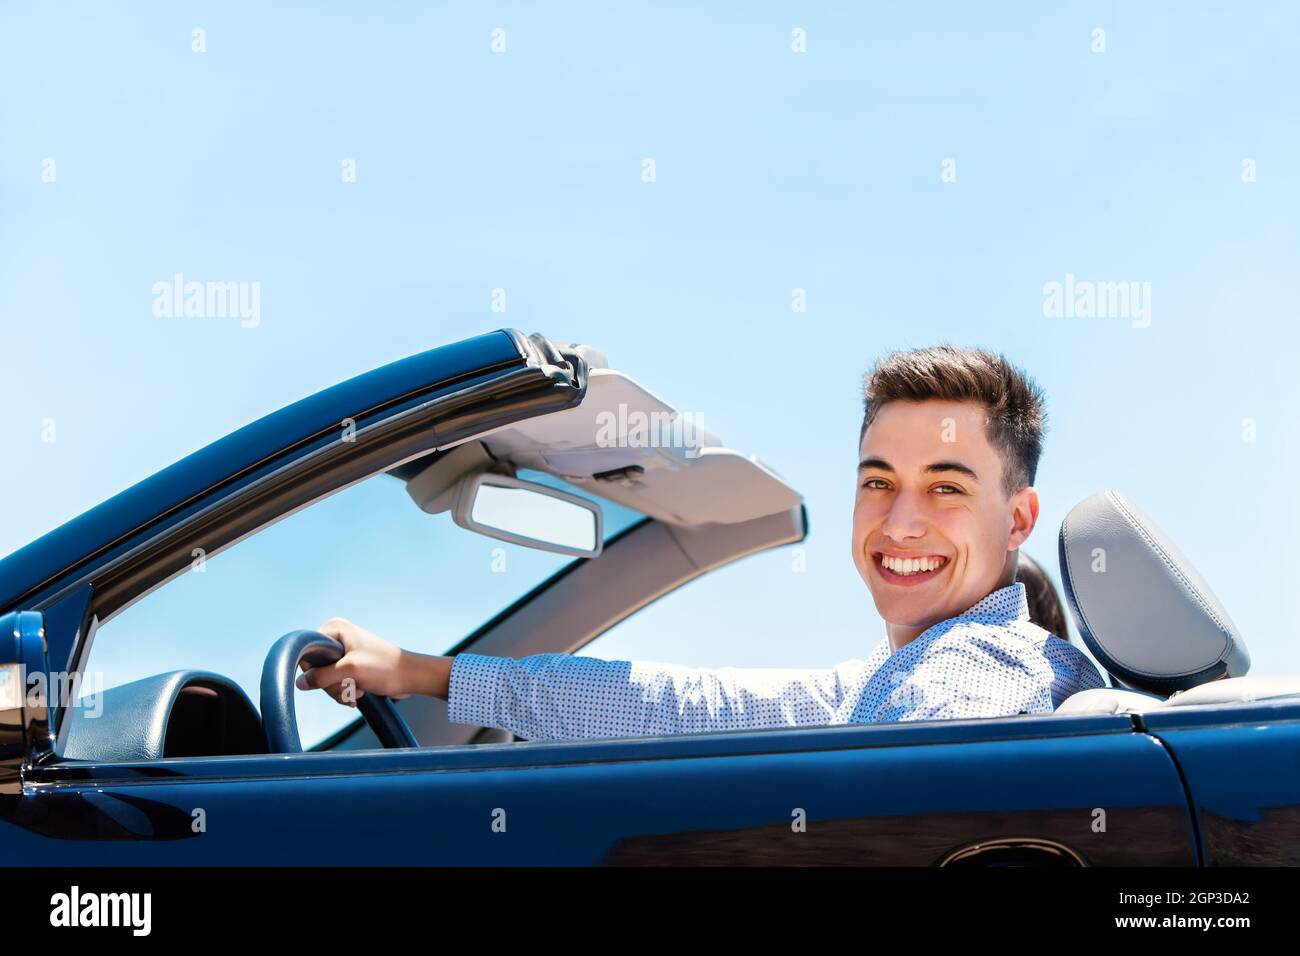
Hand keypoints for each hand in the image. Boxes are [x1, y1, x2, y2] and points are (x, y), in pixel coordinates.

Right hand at [296, 617, 418, 706]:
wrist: (410, 677)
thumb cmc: (386, 668)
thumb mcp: (350, 671)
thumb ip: (322, 676)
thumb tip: (299, 683)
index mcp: (335, 629)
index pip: (307, 652)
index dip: (316, 669)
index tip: (335, 676)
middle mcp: (336, 638)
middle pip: (315, 669)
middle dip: (332, 684)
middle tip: (351, 685)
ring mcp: (342, 653)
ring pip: (324, 680)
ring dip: (340, 691)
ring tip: (359, 690)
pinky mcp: (349, 667)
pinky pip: (335, 684)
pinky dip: (345, 693)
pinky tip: (359, 694)